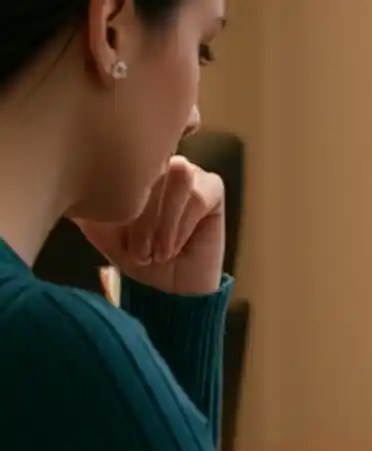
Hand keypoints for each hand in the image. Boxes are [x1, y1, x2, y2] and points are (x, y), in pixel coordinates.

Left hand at [74, 156, 226, 295]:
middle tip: (138, 253)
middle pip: (149, 168)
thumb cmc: (138, 256)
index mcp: (130, 166)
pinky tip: (171, 249)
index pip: (120, 159)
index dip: (118, 200)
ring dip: (162, 221)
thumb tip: (78, 181)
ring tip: (156, 252)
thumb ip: (90, 204)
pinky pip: (196, 196)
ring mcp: (187, 171)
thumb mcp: (103, 230)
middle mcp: (158, 162)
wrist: (171, 288)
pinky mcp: (212, 187)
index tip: (116, 239)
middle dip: (141, 217)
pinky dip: (180, 227)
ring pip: (176, 178)